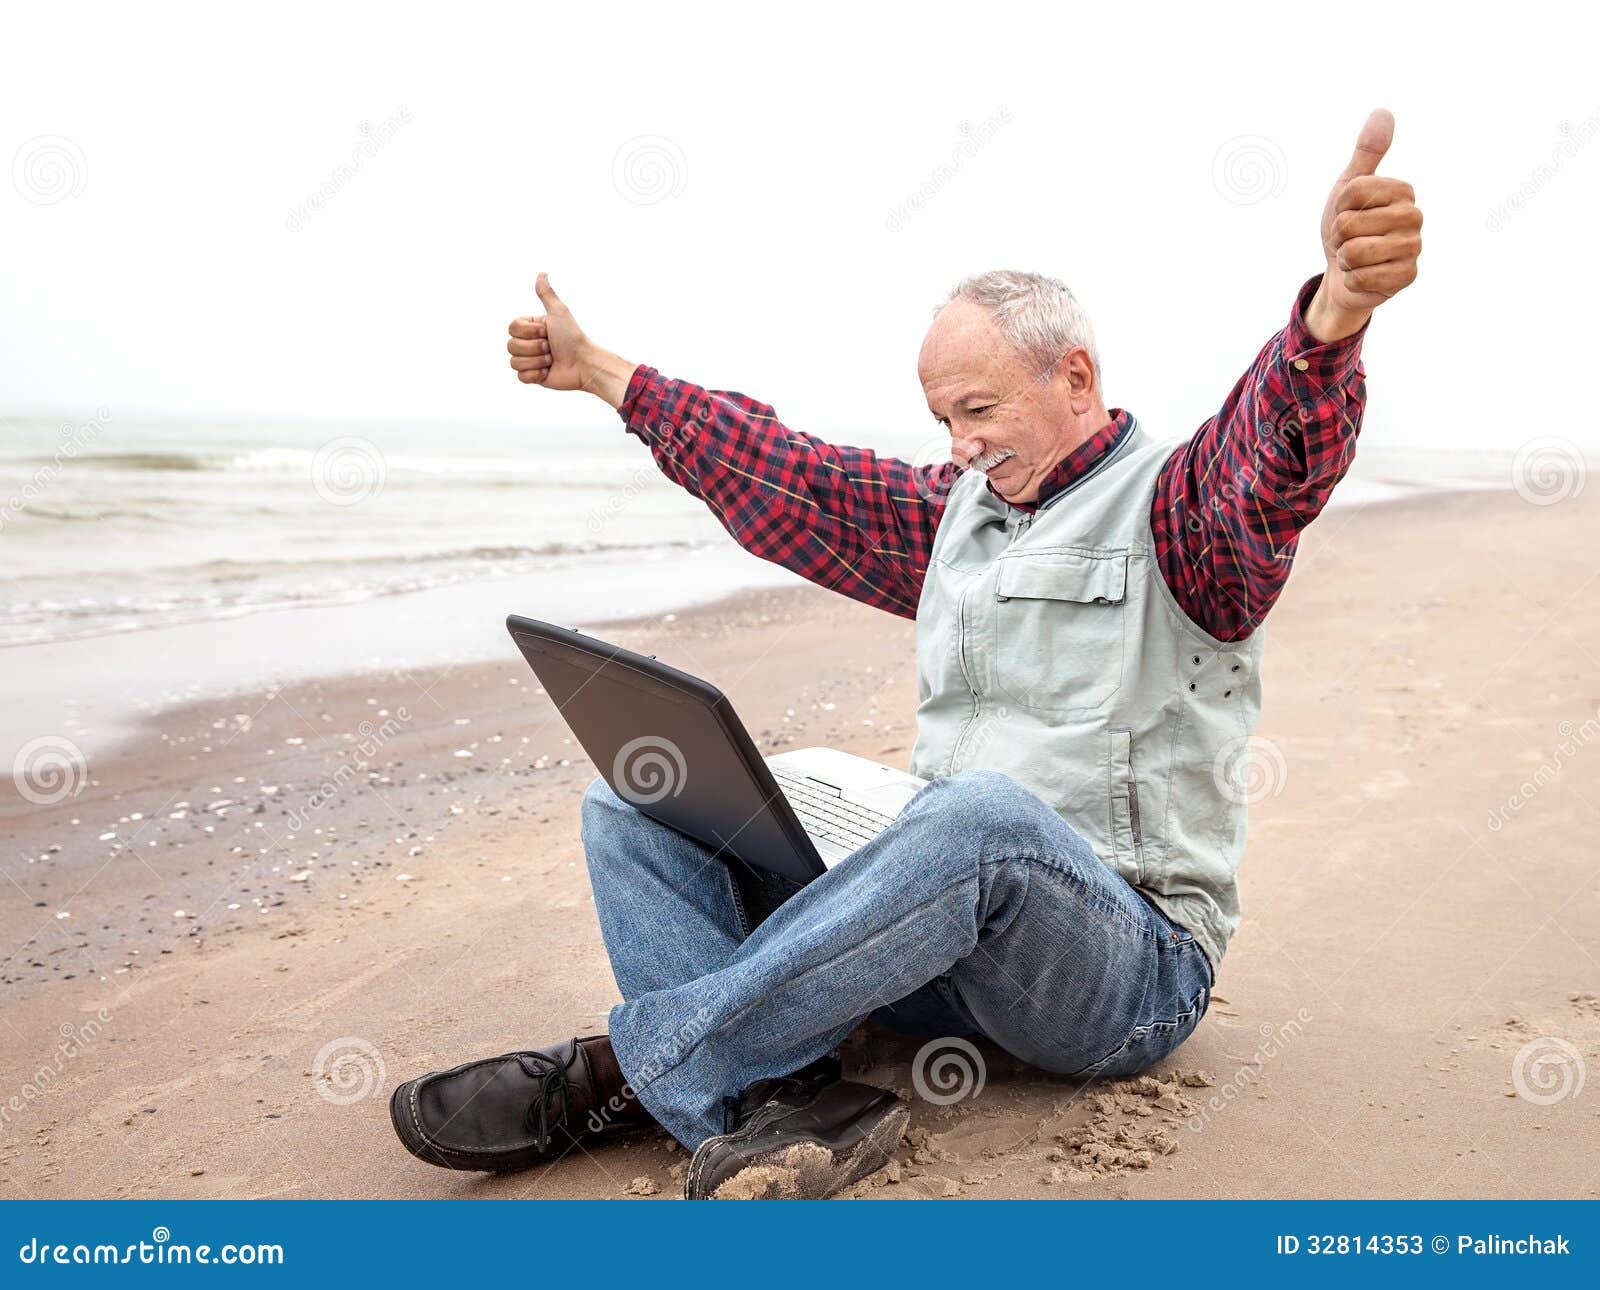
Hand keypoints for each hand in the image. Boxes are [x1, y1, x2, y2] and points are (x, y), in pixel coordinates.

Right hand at [506, 274, 637, 406]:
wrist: (584, 364)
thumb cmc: (573, 337)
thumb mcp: (558, 312)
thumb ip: (546, 294)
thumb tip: (542, 273)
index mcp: (531, 328)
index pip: (512, 328)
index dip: (529, 332)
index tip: (547, 332)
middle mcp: (528, 343)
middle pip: (511, 346)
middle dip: (534, 348)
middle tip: (551, 347)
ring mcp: (529, 360)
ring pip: (514, 362)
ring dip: (537, 361)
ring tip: (552, 359)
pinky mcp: (532, 377)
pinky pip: (521, 377)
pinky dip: (536, 375)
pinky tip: (548, 371)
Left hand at [1307, 108, 1422, 341]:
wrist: (1343, 272)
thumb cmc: (1347, 226)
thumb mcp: (1349, 187)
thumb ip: (1366, 153)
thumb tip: (1383, 111)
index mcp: (1402, 190)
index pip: (1351, 192)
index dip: (1338, 207)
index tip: (1347, 213)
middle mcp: (1414, 216)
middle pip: (1350, 224)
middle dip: (1339, 235)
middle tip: (1349, 239)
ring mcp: (1414, 248)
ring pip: (1355, 252)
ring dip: (1345, 258)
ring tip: (1355, 257)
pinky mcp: (1407, 276)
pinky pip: (1362, 277)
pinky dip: (1353, 279)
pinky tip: (1363, 276)